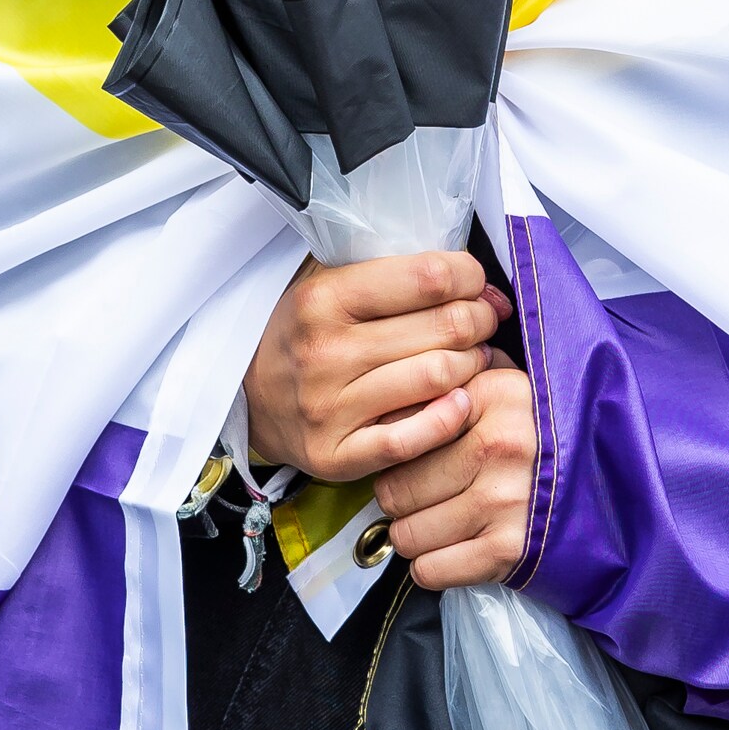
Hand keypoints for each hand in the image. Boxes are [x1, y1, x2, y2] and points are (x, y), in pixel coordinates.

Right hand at [244, 250, 510, 488]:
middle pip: (445, 327)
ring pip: (440, 378)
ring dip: (473, 364)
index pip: (428, 277)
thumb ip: (395, 275)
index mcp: (323, 299)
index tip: (473, 283)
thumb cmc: (303, 335)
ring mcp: (329, 409)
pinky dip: (449, 419)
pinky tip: (460, 402)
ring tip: (471, 358)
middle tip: (481, 322)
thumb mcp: (329, 284)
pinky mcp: (336, 455)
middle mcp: (325, 353)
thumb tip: (479, 283)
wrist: (246, 398)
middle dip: (479, 320)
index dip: (469, 277)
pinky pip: (414, 439)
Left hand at [373, 357, 537, 588]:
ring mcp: (504, 500)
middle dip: (400, 501)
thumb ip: (455, 380)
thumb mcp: (510, 382)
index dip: (396, 453)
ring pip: (409, 534)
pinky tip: (451, 551)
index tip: (411, 461)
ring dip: (415, 537)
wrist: (621, 480)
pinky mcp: (510, 548)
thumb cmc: (551, 431)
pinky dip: (432, 567)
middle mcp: (497, 444)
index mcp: (491, 394)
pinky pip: (432, 570)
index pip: (401, 432)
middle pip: (396, 489)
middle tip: (419, 500)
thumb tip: (390, 404)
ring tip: (436, 525)